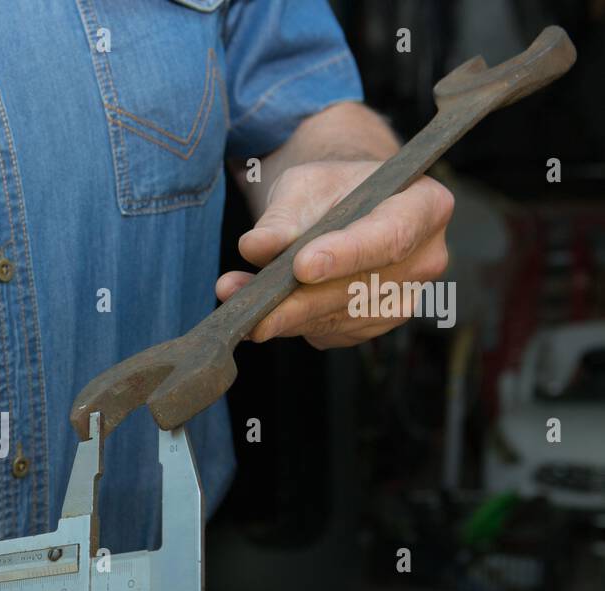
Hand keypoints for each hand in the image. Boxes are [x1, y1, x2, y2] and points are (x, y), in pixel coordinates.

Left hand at [216, 159, 453, 348]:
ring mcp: (404, 296)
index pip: (390, 236)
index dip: (346, 255)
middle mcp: (426, 257)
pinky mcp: (376, 324)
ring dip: (283, 316)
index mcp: (425, 206)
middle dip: (298, 301)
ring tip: (236, 298)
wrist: (344, 207)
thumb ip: (282, 216)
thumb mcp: (304, 185)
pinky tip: (263, 310)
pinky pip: (331, 333)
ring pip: (340, 317)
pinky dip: (291, 325)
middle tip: (251, 305)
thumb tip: (255, 247)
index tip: (302, 267)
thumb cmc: (331, 188)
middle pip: (360, 289)